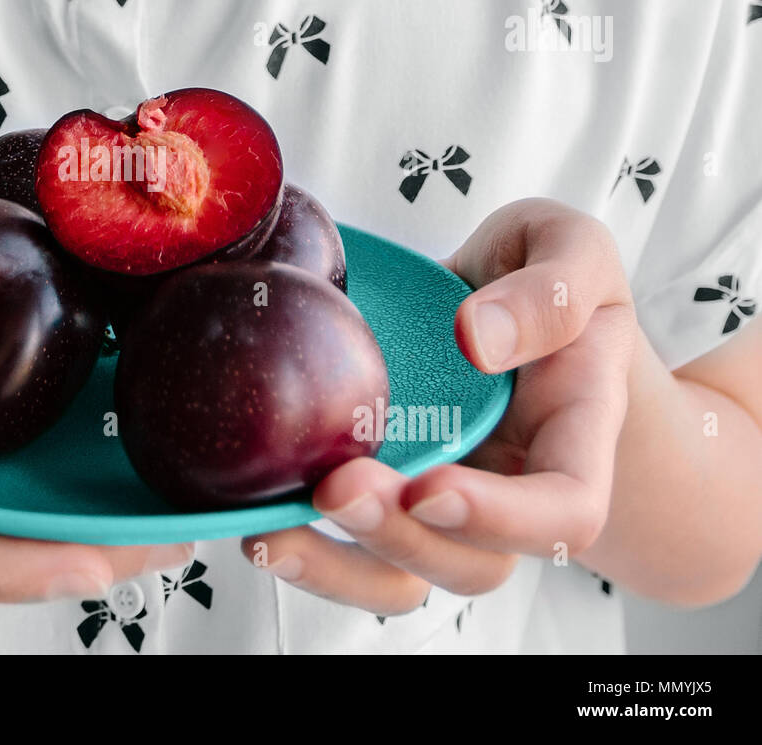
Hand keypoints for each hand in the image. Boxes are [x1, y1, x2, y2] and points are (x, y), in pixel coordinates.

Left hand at [242, 198, 636, 614]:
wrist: (516, 305)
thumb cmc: (545, 279)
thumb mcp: (573, 250)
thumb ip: (552, 288)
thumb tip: (479, 338)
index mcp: (572, 433)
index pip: (566, 511)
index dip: (500, 518)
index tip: (430, 489)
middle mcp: (509, 485)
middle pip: (473, 565)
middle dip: (399, 540)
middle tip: (335, 489)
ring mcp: (444, 496)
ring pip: (404, 577)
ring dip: (338, 567)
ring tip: (271, 534)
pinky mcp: (386, 487)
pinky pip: (353, 548)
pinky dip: (305, 548)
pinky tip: (255, 524)